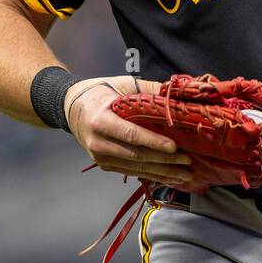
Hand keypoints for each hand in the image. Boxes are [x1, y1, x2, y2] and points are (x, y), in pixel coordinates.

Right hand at [65, 75, 196, 188]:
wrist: (73, 108)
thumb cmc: (100, 93)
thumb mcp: (122, 85)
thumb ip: (148, 90)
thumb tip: (175, 94)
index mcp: (100, 120)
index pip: (131, 134)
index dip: (153, 142)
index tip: (174, 146)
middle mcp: (98, 143)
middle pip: (136, 155)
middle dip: (164, 160)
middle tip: (187, 160)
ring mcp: (100, 157)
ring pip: (136, 168)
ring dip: (162, 173)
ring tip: (184, 174)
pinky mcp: (105, 165)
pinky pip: (132, 172)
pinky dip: (152, 175)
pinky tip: (169, 176)